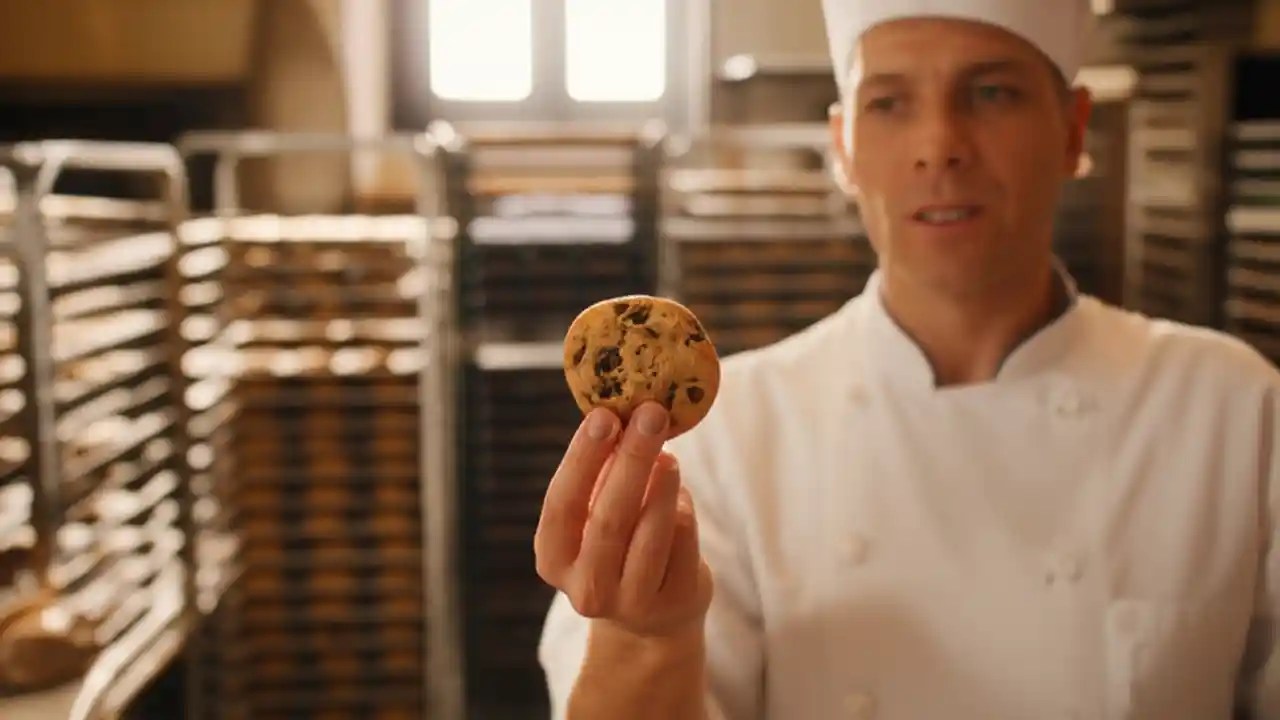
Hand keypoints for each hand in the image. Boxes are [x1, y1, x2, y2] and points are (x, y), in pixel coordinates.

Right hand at [535, 402, 712, 639]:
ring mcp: (631, 603)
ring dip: (662, 486)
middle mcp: (586, 588)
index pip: (561, 505)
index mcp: (553, 558)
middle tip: (651, 415)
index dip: (582, 459)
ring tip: (668, 455)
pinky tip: (678, 494)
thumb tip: (625, 411)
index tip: (604, 416)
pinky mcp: (673, 604)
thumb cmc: (618, 543)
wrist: (652, 612)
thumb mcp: (597, 511)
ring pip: (649, 535)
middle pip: (608, 519)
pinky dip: (682, 511)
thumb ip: (604, 472)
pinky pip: (683, 546)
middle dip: (632, 460)